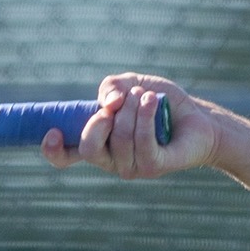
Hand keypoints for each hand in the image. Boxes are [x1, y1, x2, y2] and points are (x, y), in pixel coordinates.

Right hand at [39, 72, 218, 179]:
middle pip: (89, 148)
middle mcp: (111, 160)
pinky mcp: (154, 166)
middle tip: (119, 102)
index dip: (52, 150)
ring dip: (131, 109)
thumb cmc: (160, 104)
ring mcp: (131, 167)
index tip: (54, 131)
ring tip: (145, 96)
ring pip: (119, 139)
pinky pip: (142, 142)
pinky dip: (145, 116)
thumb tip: (108, 103)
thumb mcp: (131, 84)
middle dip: (101, 120)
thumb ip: (111, 86)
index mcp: (98, 143)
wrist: (197, 117)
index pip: (66, 156)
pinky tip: (152, 102)